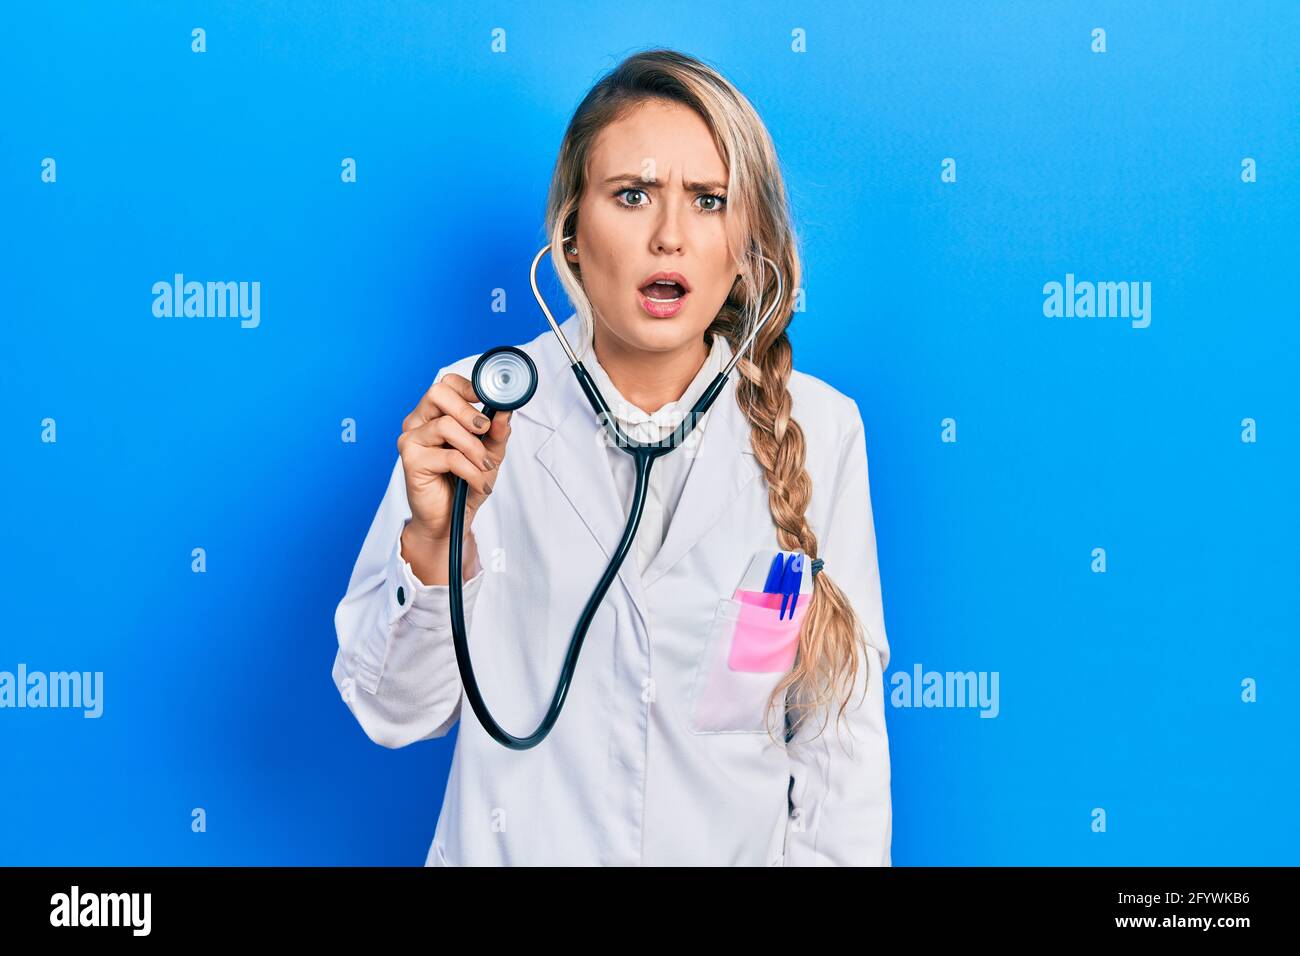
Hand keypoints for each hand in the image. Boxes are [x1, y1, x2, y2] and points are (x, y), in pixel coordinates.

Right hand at [397, 371, 513, 542]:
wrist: (449, 520)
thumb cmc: (465, 482)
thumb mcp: (490, 454)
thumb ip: (497, 432)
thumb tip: (505, 412)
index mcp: (435, 413)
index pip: (446, 384)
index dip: (468, 387)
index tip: (488, 400)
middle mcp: (418, 421)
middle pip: (437, 393)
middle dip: (468, 411)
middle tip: (485, 431)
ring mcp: (411, 440)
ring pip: (445, 425)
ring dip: (473, 447)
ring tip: (485, 466)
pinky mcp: (411, 461)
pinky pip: (448, 456)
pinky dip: (470, 470)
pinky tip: (478, 483)